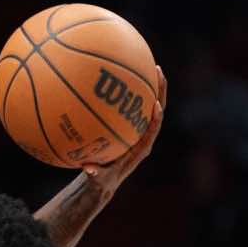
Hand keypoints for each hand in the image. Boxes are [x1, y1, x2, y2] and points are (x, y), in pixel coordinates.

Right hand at [82, 65, 165, 193]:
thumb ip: (93, 175)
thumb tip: (88, 169)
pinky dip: (132, 91)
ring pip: (149, 105)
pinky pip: (134, 106)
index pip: (153, 130)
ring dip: (151, 85)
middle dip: (159, 90)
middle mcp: (144, 137)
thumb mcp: (96, 181)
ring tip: (149, 64)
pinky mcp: (130, 126)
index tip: (155, 104)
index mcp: (140, 149)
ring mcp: (138, 130)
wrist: (103, 182)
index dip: (156, 118)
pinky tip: (123, 75)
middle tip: (157, 70)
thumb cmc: (100, 181)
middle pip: (157, 110)